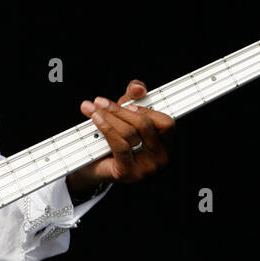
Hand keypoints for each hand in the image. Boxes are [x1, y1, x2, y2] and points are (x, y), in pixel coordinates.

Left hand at [65, 80, 173, 197]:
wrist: (93, 168)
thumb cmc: (112, 142)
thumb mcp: (124, 117)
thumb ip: (132, 98)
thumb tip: (138, 87)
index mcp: (166, 144)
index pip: (167, 123)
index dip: (147, 109)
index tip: (127, 102)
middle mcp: (161, 158)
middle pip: (144, 125)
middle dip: (119, 109)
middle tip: (100, 101)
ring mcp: (147, 168)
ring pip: (129, 133)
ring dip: (108, 116)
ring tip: (93, 108)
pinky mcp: (129, 173)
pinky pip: (119, 145)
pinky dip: (106, 128)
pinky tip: (96, 119)